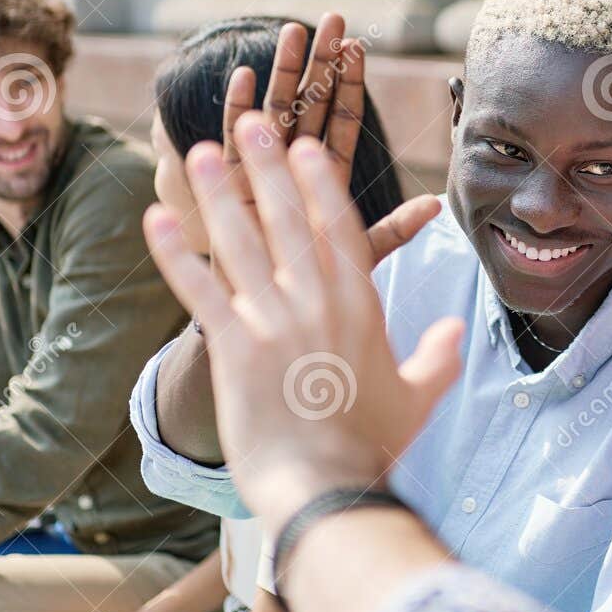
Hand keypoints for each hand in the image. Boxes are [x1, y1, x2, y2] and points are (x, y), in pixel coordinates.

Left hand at [143, 117, 464, 529]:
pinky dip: (175, 255)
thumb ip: (438, 357)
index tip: (305, 149)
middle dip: (269, 167)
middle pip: (290, 221)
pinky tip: (155, 221)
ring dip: (220, 195)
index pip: (340, 230)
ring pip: (242, 243)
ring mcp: (274, 322)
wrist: (329, 489)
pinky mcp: (235, 348)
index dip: (319, 185)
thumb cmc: (372, 448)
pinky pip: (200, 291)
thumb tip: (456, 330)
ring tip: (202, 152)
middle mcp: (317, 303)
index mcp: (360, 308)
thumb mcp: (418, 398)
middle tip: (251, 122)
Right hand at [184, 12, 440, 270]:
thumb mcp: (359, 258)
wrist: (267, 324)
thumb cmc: (313, 294)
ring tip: (294, 32)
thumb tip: (439, 205)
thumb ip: (395, 229)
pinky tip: (244, 75)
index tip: (358, 46)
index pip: (341, 122)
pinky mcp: (229, 186)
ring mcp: (260, 173)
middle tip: (332, 19)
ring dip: (284, 74)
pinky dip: (236, 108)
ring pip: (274, 113)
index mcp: (327, 180)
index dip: (349, 85)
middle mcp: (294, 170)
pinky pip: (232, 141)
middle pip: (309, 106)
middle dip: (320, 63)